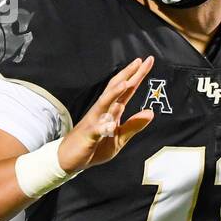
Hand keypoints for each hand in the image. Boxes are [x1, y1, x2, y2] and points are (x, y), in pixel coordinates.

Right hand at [58, 56, 155, 172]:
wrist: (69, 159)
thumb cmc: (94, 146)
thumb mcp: (119, 138)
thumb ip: (134, 125)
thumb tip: (151, 112)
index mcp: (112, 111)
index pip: (126, 90)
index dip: (137, 76)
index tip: (148, 61)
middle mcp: (103, 111)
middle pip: (116, 89)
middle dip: (128, 75)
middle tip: (140, 61)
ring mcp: (94, 121)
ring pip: (104, 104)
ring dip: (114, 94)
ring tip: (126, 83)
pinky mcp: (88, 135)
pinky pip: (96, 130)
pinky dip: (103, 126)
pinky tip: (110, 125)